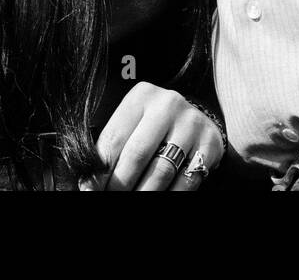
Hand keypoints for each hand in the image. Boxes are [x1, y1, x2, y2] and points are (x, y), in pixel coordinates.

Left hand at [85, 82, 222, 191]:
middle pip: (137, 155)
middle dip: (119, 185)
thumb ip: (113, 146)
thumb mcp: (133, 123)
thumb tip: (88, 182)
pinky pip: (186, 181)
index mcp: (141, 96)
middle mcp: (167, 104)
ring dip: (143, 194)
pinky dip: (169, 196)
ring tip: (132, 203)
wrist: (196, 119)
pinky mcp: (209, 144)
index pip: (114, 138)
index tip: (89, 190)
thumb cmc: (154, 125)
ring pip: (161, 171)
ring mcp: (191, 123)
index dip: (99, 170)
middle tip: (109, 198)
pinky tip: (158, 200)